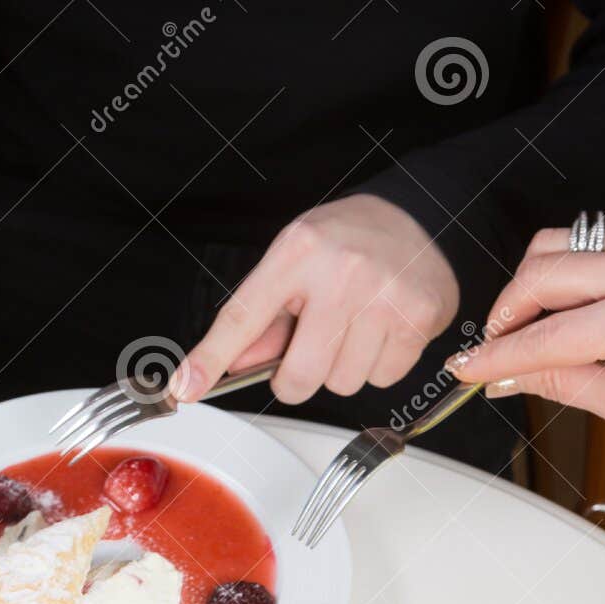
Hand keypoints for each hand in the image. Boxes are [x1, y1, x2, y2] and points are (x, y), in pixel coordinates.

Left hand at [173, 194, 458, 405]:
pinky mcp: (416, 319)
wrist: (419, 216)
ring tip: (355, 327)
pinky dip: (379, 365)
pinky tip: (382, 331)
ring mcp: (382, 297)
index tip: (185, 388)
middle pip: (300, 376)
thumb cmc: (348, 241)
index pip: (243, 317)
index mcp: (297, 252)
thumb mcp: (296, 261)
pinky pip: (382, 379)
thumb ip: (264, 318)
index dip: (211, 359)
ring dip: (344, 369)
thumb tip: (232, 365)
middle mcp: (340, 273)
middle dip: (299, 378)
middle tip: (312, 349)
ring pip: (343, 383)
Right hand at [448, 230, 604, 447]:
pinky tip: (560, 313)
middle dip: (503, 314)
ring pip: (553, 247)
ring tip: (524, 331)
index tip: (464, 370)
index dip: (495, 357)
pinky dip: (558, 274)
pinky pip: (583, 245)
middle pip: (537, 273)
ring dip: (527, 288)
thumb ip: (561, 384)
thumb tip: (507, 378)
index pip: (543, 338)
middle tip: (492, 351)